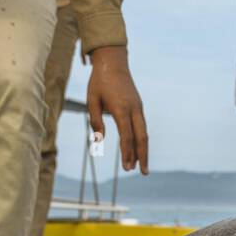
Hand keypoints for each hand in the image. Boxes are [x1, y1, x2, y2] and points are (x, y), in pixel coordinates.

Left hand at [86, 45, 148, 173]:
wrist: (113, 62)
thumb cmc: (99, 81)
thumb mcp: (92, 101)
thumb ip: (96, 121)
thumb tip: (98, 141)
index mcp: (121, 108)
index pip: (127, 136)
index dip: (127, 153)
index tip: (126, 168)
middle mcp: (134, 109)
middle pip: (142, 138)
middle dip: (142, 156)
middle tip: (142, 173)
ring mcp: (138, 107)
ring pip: (144, 133)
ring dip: (143, 150)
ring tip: (141, 166)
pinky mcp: (138, 106)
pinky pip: (142, 126)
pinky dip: (141, 140)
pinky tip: (138, 149)